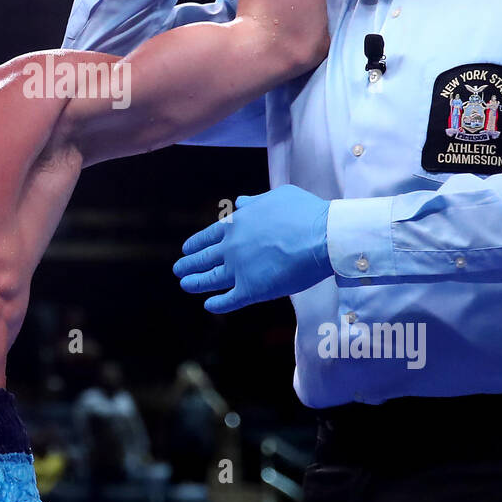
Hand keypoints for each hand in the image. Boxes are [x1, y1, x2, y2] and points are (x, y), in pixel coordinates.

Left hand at [173, 184, 331, 313]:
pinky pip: (229, 300)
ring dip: (195, 282)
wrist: (322, 235)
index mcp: (236, 223)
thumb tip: (240, 202)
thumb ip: (255, 202)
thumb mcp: (277, 196)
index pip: (208, 236)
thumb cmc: (305, 213)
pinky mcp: (251, 289)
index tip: (186, 249)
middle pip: (204, 258)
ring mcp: (239, 268)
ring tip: (185, 284)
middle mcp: (231, 246)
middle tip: (178, 269)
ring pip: (210, 279)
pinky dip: (217, 304)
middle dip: (189, 264)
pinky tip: (209, 305)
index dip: (196, 244)